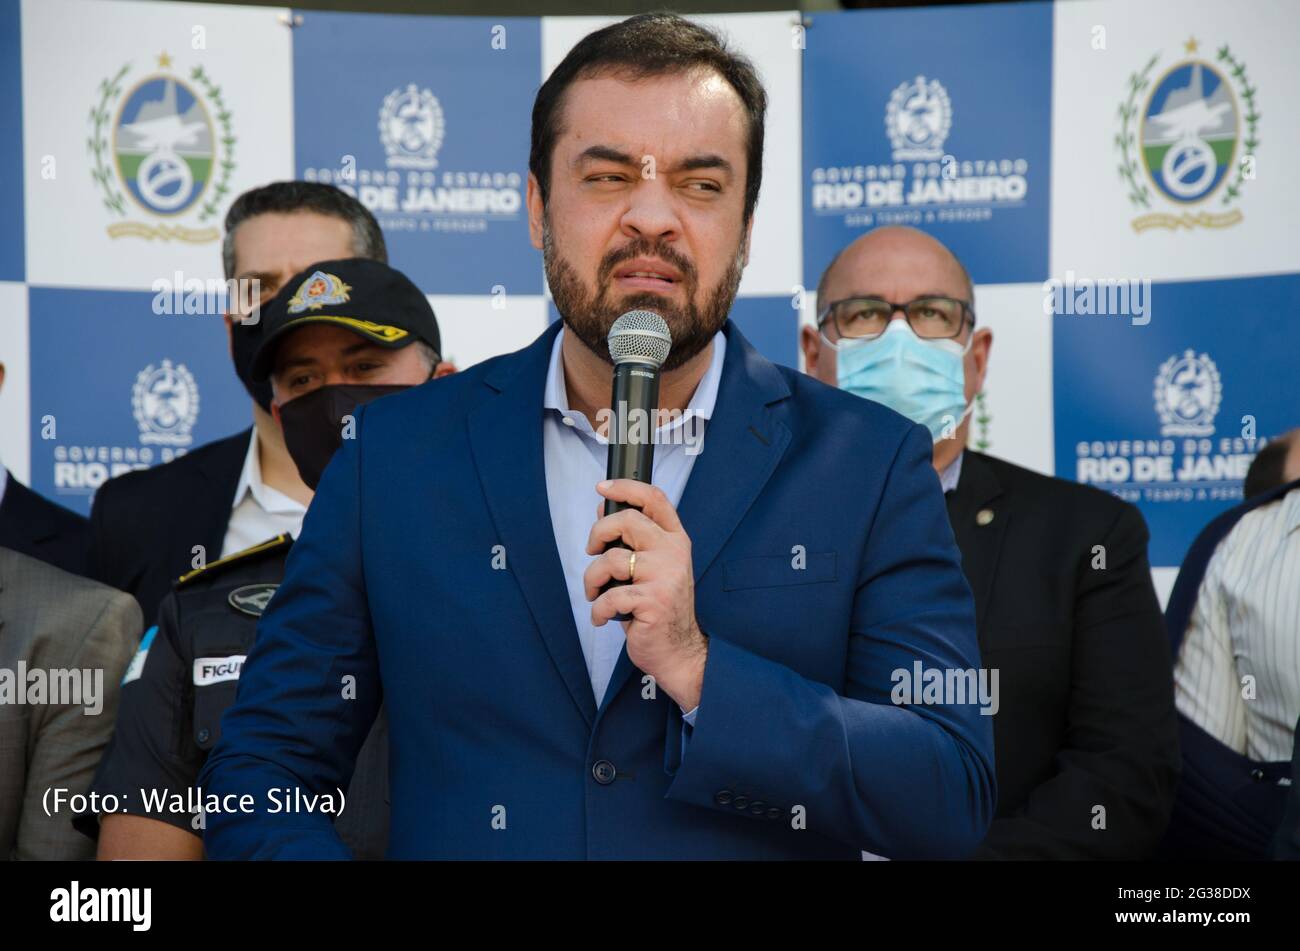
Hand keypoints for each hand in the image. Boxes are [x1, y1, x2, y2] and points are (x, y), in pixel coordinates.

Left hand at [583, 479, 707, 710]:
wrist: (679, 650)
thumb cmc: (660, 607)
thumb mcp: (651, 566)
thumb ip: (631, 538)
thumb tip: (604, 506)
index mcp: (675, 540)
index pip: (654, 499)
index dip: (626, 487)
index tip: (603, 487)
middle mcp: (674, 553)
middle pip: (627, 520)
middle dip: (598, 533)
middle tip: (592, 551)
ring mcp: (665, 576)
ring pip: (610, 560)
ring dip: (592, 580)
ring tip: (596, 594)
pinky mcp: (653, 602)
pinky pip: (609, 597)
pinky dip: (598, 610)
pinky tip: (603, 618)